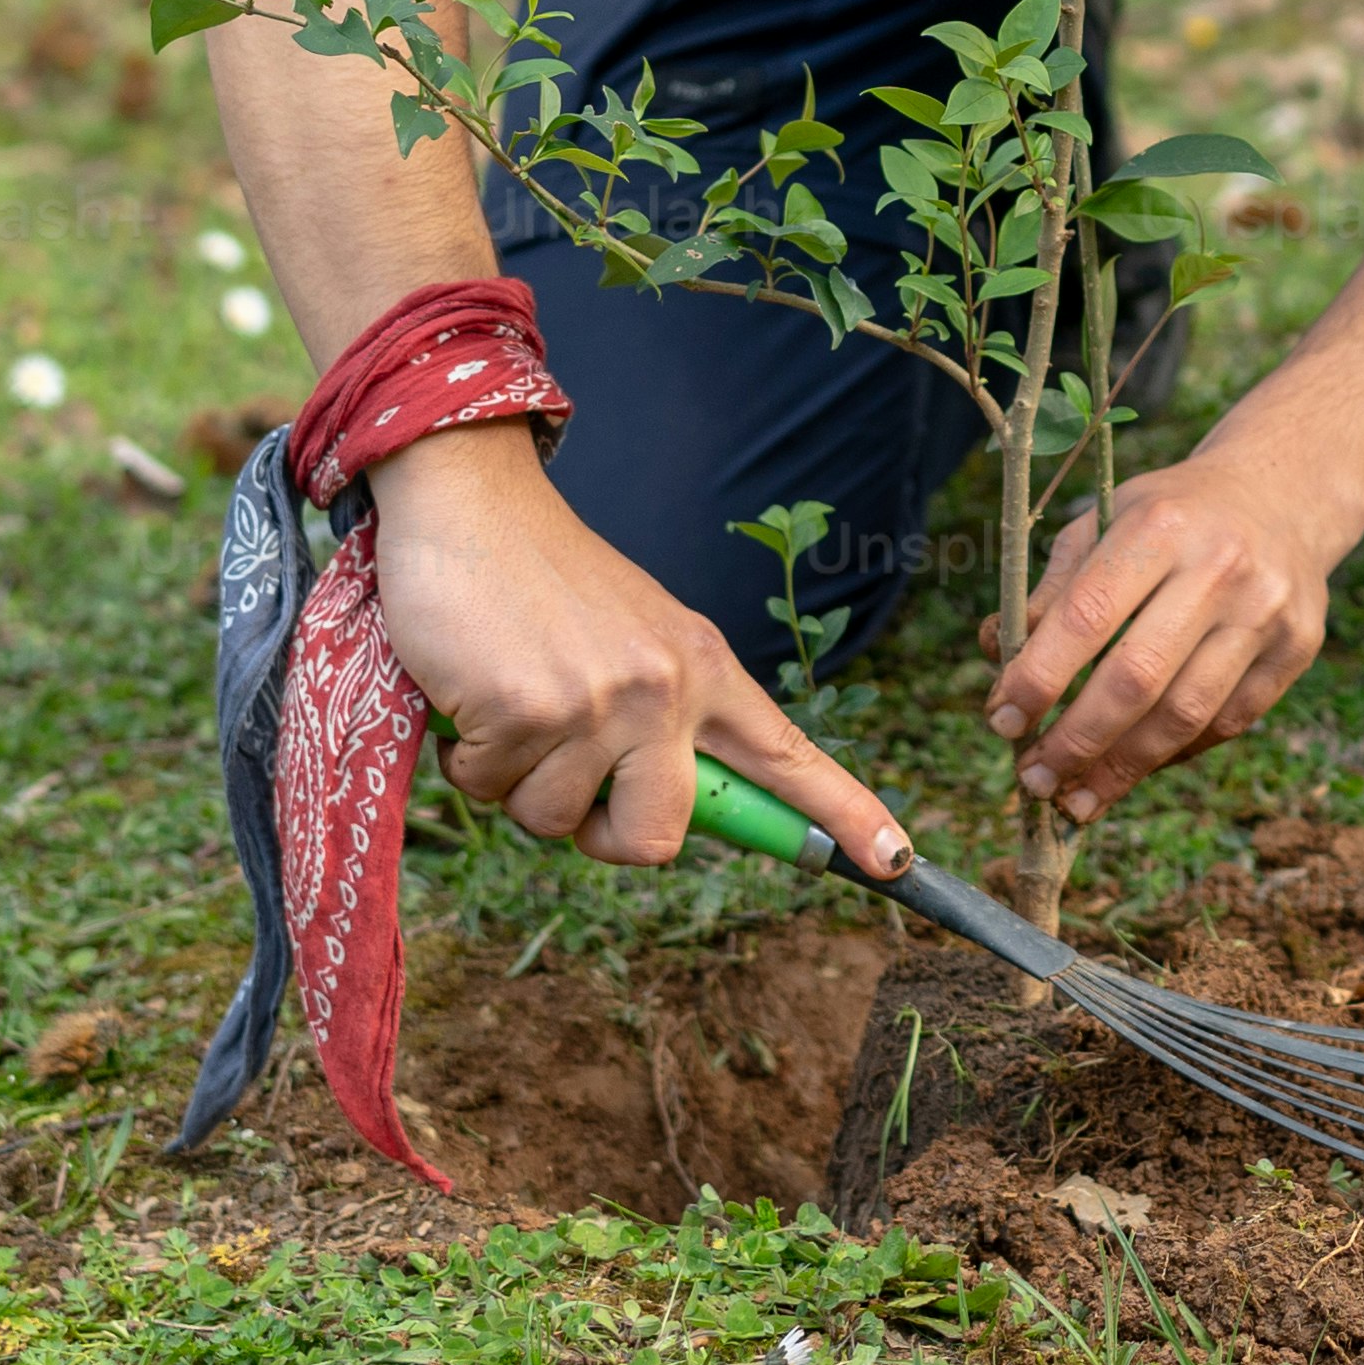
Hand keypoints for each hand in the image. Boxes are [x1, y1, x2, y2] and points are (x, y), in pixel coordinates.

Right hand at [369, 426, 908, 875]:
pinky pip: (488, 792)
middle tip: (569, 774)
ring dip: (518, 781)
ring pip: (556, 821)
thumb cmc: (545, 582)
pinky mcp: (524, 711)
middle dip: (605, 832)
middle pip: (658, 838)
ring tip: (513, 702)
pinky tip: (473, 691)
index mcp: (705, 668)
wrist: (473, 504)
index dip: (844, 815)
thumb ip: (667, 717)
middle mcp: (666, 688)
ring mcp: (597, 702)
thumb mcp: (638, 638)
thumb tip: (671, 817)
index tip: (895, 860)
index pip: (788, 755)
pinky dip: (468, 759)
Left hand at [984, 442, 1360, 821]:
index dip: (1038, 677)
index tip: (1002, 721)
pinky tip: (1131, 769)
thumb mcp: (1106, 524)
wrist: (1281, 496)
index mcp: (1159, 526)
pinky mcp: (1296, 651)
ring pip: (1185, 716)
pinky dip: (1171, 755)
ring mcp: (1266, 613)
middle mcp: (1220, 568)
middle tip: (1034, 779)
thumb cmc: (1170, 517)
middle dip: (1076, 741)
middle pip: (1137, 678)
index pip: (1087, 616)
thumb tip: (998, 657)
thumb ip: (1052, 591)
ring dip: (1121, 769)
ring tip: (1074, 799)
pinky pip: (1226, 723)